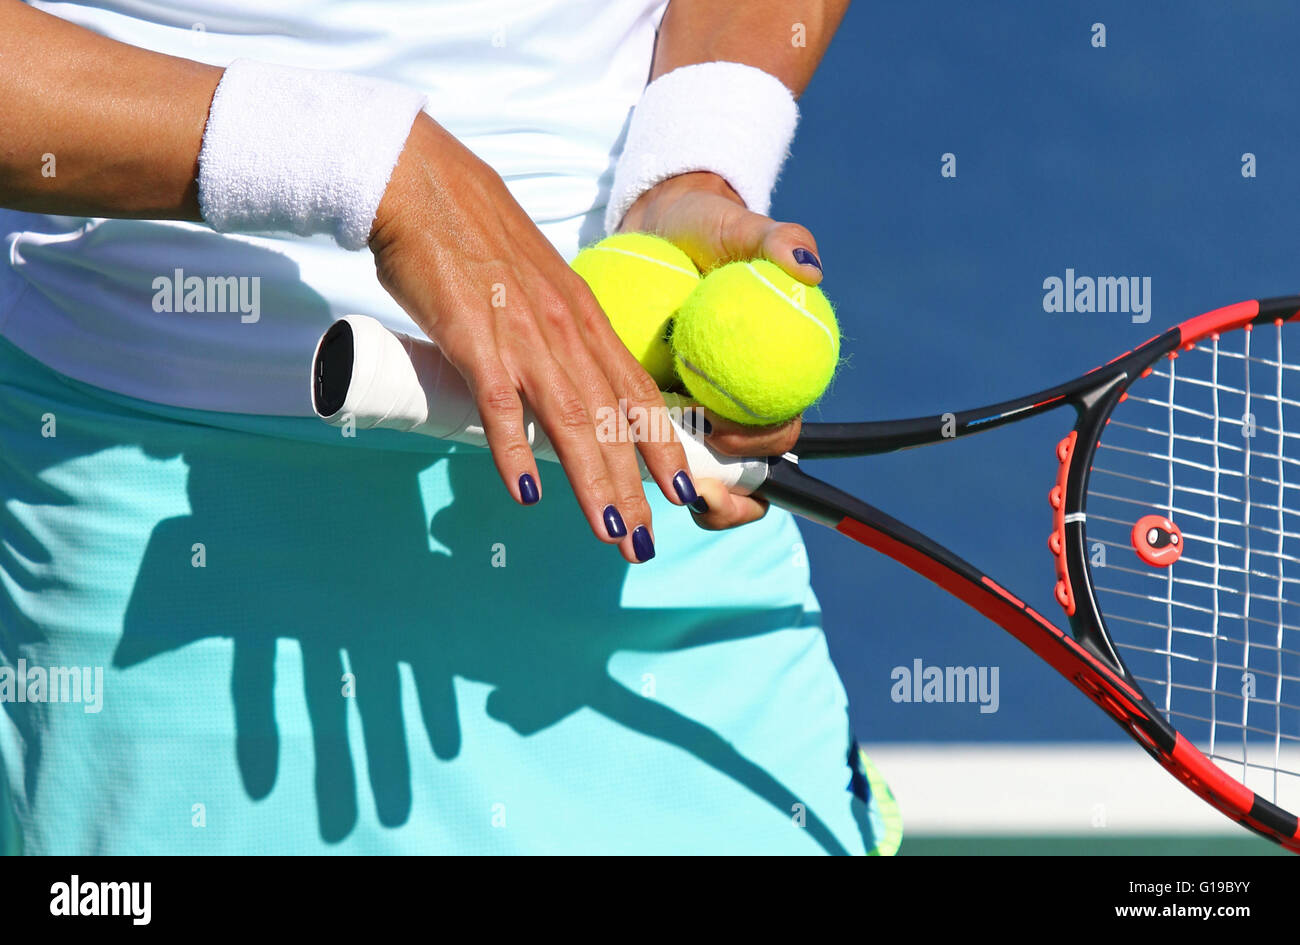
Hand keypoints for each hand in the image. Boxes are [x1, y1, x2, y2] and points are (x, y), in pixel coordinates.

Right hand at [369, 115, 699, 562]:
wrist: (422, 183)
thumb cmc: (473, 235)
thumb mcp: (535, 284)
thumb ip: (552, 332)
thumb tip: (559, 380)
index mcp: (582, 316)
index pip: (636, 392)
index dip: (663, 446)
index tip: (685, 491)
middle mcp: (566, 329)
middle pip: (611, 420)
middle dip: (636, 486)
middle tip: (648, 540)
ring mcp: (523, 335)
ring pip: (571, 421)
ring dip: (594, 482)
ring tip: (612, 532)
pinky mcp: (473, 338)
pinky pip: (501, 404)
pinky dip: (515, 450)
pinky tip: (528, 493)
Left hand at [618, 171, 821, 529]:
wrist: (659, 224)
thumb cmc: (710, 227)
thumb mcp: (742, 226)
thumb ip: (779, 240)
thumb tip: (808, 268)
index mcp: (770, 372)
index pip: (779, 429)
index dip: (761, 444)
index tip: (725, 433)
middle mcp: (736, 400)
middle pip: (743, 471)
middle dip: (727, 499)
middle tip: (696, 498)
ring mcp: (694, 409)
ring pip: (696, 472)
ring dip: (680, 493)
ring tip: (652, 501)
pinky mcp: (652, 407)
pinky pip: (647, 445)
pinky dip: (633, 462)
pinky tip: (607, 464)